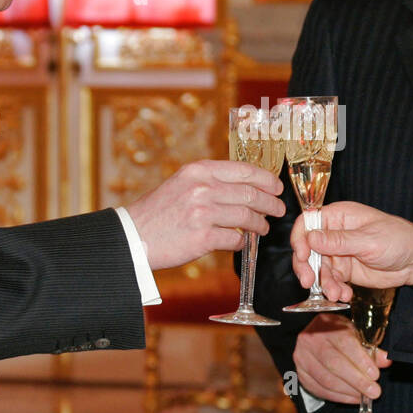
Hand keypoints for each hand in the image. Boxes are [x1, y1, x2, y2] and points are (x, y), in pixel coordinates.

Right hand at [127, 160, 283, 269]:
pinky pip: (234, 239)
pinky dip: (241, 242)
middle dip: (270, 204)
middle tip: (278, 210)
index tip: (277, 187)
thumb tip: (245, 187)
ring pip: (247, 218)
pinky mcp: (202, 238)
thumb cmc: (159, 212)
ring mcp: (203, 213)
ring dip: (259, 224)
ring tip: (262, 228)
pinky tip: (240, 242)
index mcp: (198, 170)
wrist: (133, 236)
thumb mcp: (182, 183)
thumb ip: (210, 181)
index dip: (266, 179)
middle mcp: (202, 188)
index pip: (244, 171)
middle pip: (250, 195)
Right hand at [291, 201, 412, 302]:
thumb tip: (311, 238)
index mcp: (339, 216)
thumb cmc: (398, 240)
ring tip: (336, 294)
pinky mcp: (345, 270)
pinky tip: (345, 295)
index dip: (300, 239)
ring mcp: (338, 253)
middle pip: (307, 248)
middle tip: (308, 282)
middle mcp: (334, 234)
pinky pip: (331, 281)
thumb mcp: (369, 240)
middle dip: (306, 266)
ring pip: (318, 268)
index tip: (301, 256)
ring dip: (323, 283)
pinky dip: (334, 290)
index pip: (308, 222)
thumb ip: (339, 241)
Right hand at [293, 313, 391, 404]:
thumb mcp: (355, 334)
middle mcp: (310, 340)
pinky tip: (352, 397)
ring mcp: (302, 358)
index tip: (375, 374)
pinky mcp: (301, 374)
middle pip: (334, 364)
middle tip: (374, 391)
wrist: (316, 336)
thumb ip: (370, 348)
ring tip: (364, 396)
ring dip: (349, 391)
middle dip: (357, 380)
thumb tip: (385, 361)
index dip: (361, 361)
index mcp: (326, 324)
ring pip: (326, 380)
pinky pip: (319, 389)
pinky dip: (338, 397)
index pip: (344, 343)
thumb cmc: (339, 334)